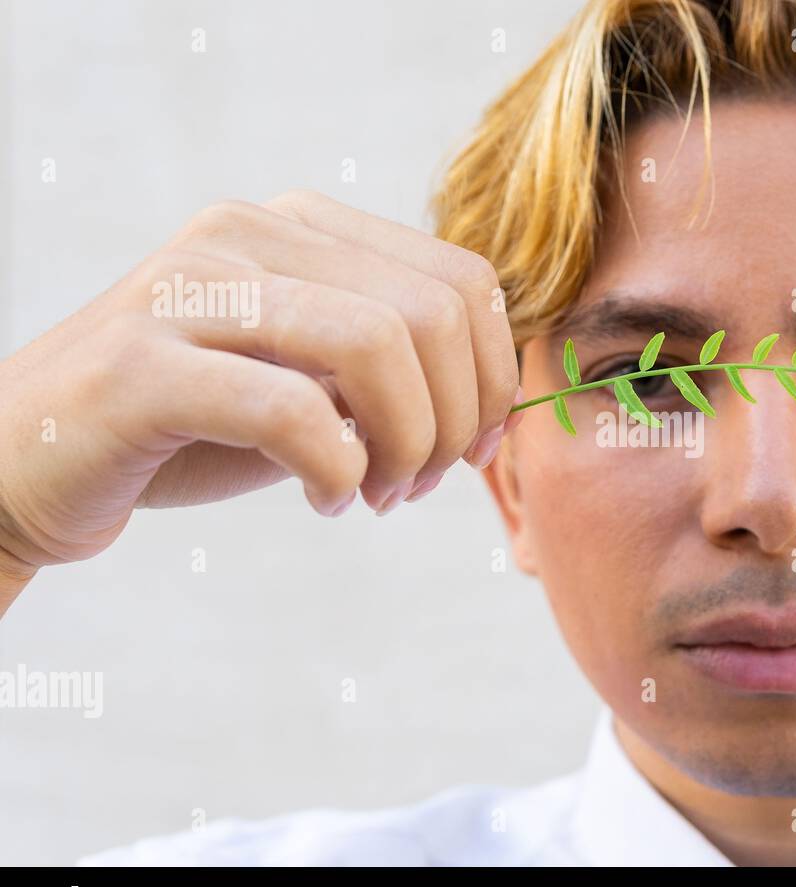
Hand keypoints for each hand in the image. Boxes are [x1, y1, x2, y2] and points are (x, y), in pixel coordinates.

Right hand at [0, 190, 519, 585]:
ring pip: (374, 345)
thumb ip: (393, 369)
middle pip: (431, 312)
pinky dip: (337, 472)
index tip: (476, 448)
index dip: (494, 375)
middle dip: (456, 420)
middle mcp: (247, 234)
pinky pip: (291, 410)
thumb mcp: (311, 384)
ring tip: (378, 496)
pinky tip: (325, 502)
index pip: (460, 278)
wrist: (28, 463)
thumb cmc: (191, 429)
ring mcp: (189, 289)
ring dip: (405, 446)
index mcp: (299, 227)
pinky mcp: (141, 364)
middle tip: (419, 485)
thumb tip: (500, 401)